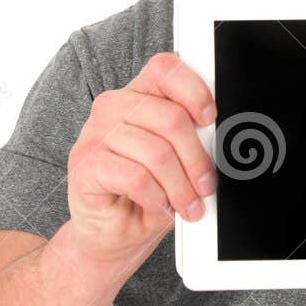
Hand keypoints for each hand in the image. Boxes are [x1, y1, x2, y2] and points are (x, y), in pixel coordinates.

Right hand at [65, 51, 217, 263]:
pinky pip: (136, 177)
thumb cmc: (148, 195)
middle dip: (197, 160)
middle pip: (171, 118)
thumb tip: (221, 135)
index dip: (194, 90)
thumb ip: (192, 138)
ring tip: (186, 204)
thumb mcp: (179, 162)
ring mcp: (94, 135)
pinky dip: (156, 197)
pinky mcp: (84, 165)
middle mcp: (113, 108)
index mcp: (138, 96)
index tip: (210, 118)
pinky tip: (157, 205)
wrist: (113, 236)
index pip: (165, 69)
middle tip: (205, 186)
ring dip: (180, 187)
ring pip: (156, 153)